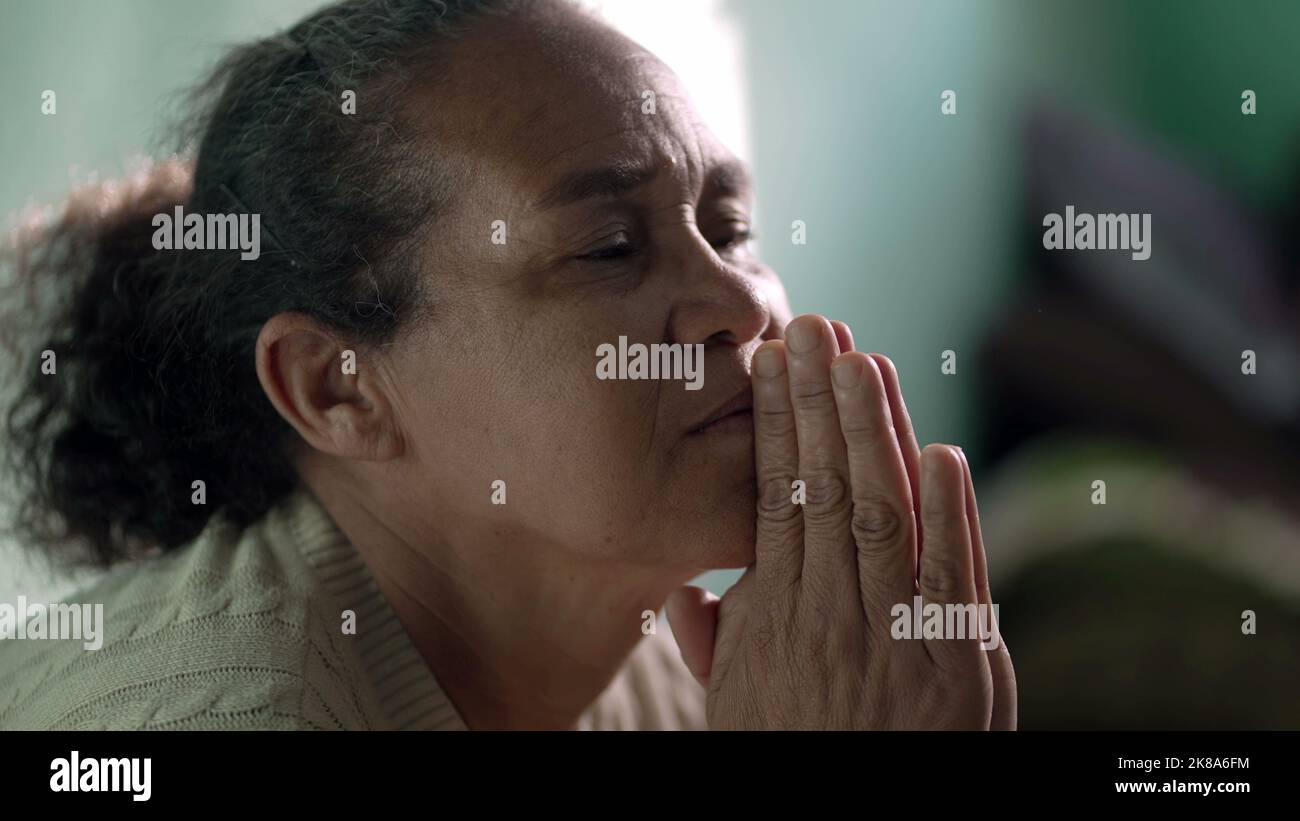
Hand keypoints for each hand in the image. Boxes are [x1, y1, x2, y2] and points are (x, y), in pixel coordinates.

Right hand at [668, 314, 1015, 728]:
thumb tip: (691, 590)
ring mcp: (901, 638)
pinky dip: (951, 512)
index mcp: (773, 620)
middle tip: (812, 325)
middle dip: (820, 400)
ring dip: (878, 432)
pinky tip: (941, 453)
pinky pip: (954, 575)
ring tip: (866, 359)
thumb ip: (714, 642)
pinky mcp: (961, 663)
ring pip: (886, 515)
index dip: (777, 425)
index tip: (773, 362)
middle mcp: (833, 619)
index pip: (775, 498)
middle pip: (827, 488)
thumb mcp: (733, 704)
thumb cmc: (790, 757)